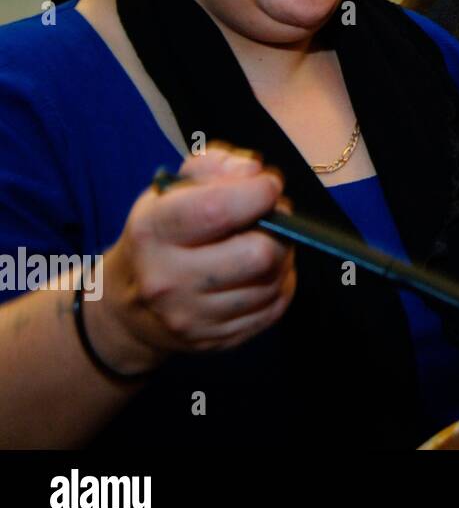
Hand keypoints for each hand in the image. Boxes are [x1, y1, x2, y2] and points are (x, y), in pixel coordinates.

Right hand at [91, 145, 296, 373]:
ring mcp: (191, 317)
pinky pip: (274, 308)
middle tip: (273, 219)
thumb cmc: (161, 235)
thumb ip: (214, 166)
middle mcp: (168, 279)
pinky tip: (261, 273)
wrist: (125, 306)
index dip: (259, 193)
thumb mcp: (172, 189)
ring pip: (273, 282)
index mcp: (153, 231)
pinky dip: (279, 285)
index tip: (268, 186)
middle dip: (279, 230)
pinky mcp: (215, 341)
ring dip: (282, 258)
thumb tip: (254, 172)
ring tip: (264, 244)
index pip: (218, 210)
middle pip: (259, 254)